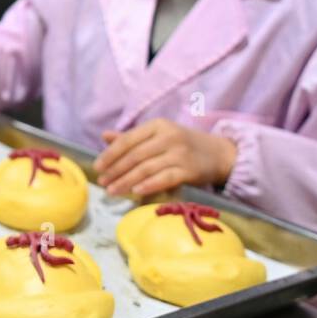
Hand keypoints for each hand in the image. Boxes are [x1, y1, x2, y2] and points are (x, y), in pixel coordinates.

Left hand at [94, 118, 236, 196]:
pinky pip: (165, 178)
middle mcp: (168, 136)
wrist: (218, 153)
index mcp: (157, 126)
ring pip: (147, 168)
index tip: (97, 167)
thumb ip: (132, 137)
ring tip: (112, 191)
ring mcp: (180, 153)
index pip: (128, 139)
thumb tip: (104, 136)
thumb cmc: (183, 144)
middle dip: (115, 170)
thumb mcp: (159, 135)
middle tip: (102, 183)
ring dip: (126, 181)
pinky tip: (136, 191)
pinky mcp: (189, 169)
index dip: (110, 154)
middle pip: (135, 155)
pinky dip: (149, 185)